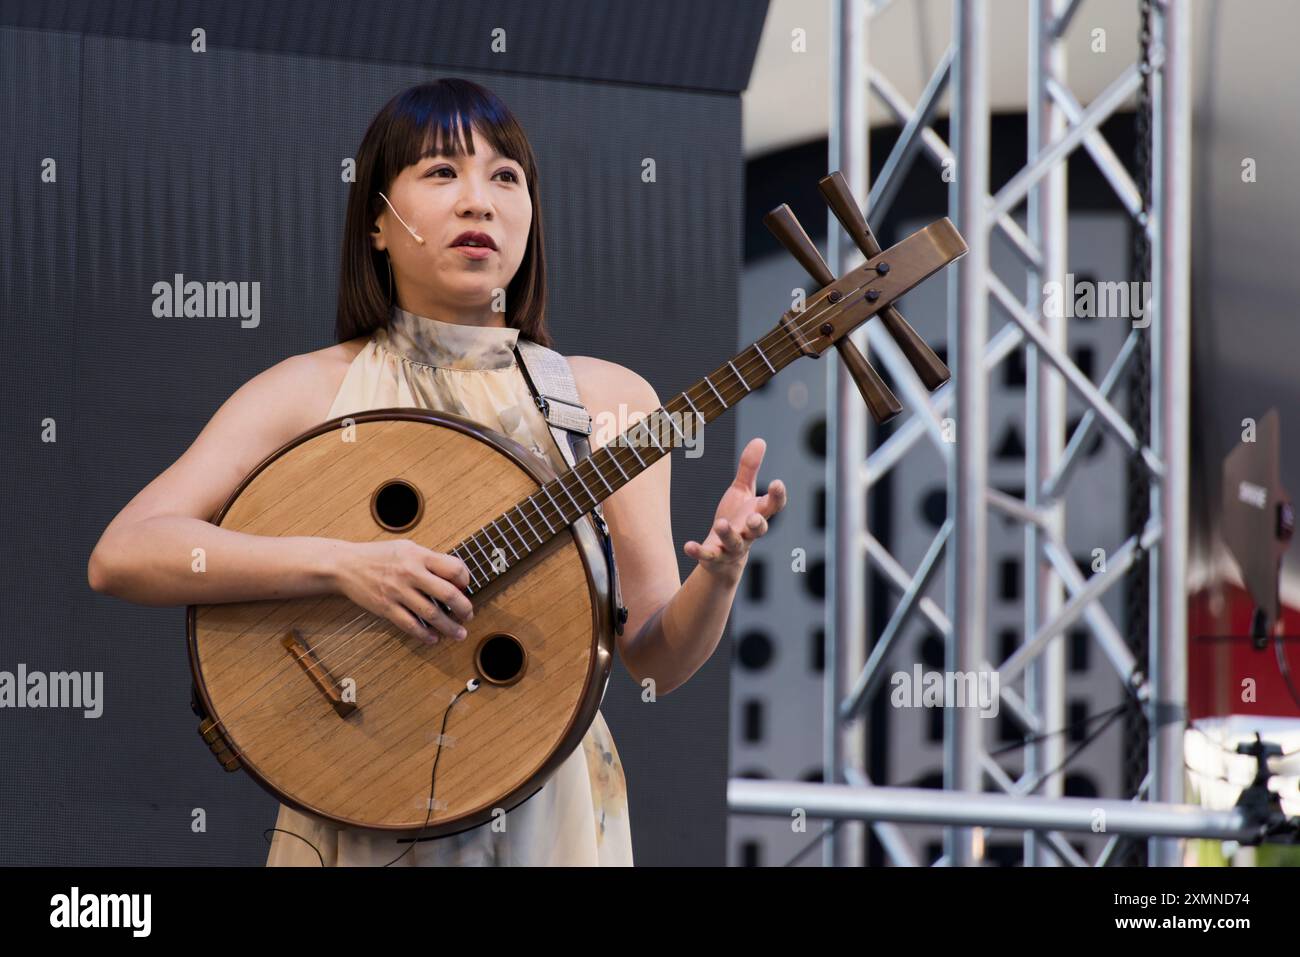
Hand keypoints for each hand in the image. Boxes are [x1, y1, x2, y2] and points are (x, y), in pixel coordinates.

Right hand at [331, 539, 473, 643]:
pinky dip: (424, 634)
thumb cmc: (379, 556)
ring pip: (432, 614)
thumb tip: (454, 576)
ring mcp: (398, 592)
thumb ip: (429, 559)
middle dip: (463, 608)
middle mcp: (410, 573)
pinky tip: (433, 638)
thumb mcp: (406, 548)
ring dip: (449, 627)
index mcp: (419, 556)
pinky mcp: (386, 608)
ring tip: (459, 634)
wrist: (346, 565)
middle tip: (469, 615)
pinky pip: (410, 625)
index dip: (465, 579)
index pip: (453, 568)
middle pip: (447, 593)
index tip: (465, 587)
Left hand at [684, 437, 786, 583]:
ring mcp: (733, 547)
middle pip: (759, 530)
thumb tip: (760, 440)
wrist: (723, 555)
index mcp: (758, 513)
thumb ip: (749, 468)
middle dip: (758, 524)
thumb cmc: (736, 518)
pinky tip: (689, 546)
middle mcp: (749, 533)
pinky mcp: (715, 557)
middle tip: (754, 517)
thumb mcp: (742, 491)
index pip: (773, 506)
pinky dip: (700, 552)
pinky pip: (709, 556)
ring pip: (735, 543)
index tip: (776, 483)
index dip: (777, 496)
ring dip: (729, 534)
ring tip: (721, 524)